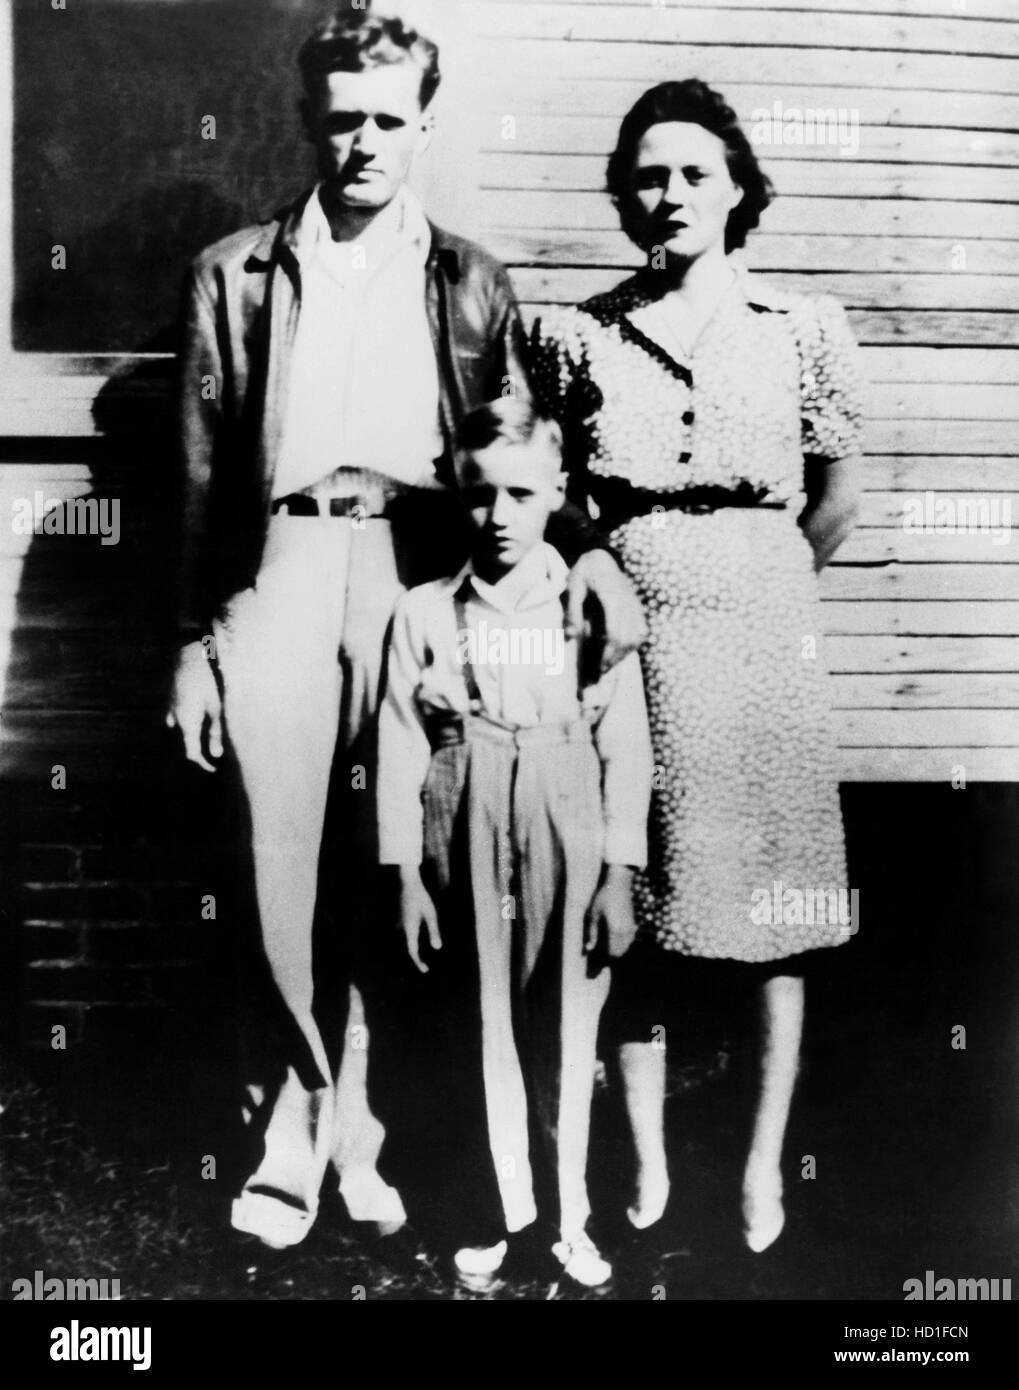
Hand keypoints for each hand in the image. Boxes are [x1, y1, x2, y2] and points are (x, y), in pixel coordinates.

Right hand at [166, 640, 222, 773]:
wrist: (190, 651)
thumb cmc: (209, 679)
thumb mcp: (218, 706)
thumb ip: (217, 731)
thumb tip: (215, 755)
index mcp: (187, 722)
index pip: (191, 752)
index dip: (202, 763)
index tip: (213, 768)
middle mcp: (175, 717)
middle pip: (186, 740)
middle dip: (200, 747)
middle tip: (217, 750)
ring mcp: (171, 706)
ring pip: (182, 727)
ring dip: (194, 732)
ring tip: (209, 730)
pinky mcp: (173, 697)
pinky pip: (179, 715)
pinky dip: (189, 719)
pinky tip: (199, 712)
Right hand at [397, 868, 441, 973]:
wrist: (408, 883)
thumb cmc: (422, 898)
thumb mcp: (431, 914)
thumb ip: (434, 931)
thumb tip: (438, 948)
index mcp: (410, 929)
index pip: (412, 951)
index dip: (418, 962)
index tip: (425, 970)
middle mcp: (402, 929)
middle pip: (408, 948)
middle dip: (415, 959)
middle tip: (425, 968)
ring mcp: (399, 924)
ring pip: (406, 942)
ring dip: (413, 951)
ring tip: (421, 958)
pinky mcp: (400, 920)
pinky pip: (405, 935)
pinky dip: (411, 942)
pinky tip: (416, 942)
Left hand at [566, 550, 646, 673]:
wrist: (602, 556)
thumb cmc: (585, 571)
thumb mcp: (573, 587)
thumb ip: (572, 611)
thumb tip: (570, 637)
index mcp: (613, 598)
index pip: (615, 632)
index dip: (608, 653)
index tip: (600, 667)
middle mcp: (628, 603)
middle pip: (628, 638)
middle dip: (616, 658)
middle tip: (602, 671)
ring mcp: (636, 605)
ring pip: (637, 636)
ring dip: (625, 652)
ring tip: (610, 663)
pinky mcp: (638, 607)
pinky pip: (641, 630)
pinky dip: (633, 643)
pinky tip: (621, 650)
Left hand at [585, 865, 637, 959]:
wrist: (619, 884)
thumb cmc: (603, 897)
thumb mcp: (593, 915)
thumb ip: (591, 933)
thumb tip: (588, 949)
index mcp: (615, 931)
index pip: (613, 954)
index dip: (605, 960)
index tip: (596, 960)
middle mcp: (625, 932)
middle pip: (620, 953)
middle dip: (611, 957)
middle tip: (599, 955)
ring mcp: (631, 927)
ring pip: (626, 948)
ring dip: (617, 950)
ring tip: (605, 946)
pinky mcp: (633, 923)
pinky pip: (629, 940)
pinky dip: (622, 943)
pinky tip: (613, 938)